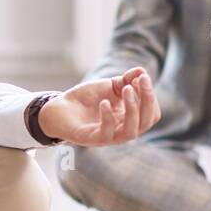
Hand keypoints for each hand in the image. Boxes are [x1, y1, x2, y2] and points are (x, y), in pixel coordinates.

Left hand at [39, 67, 160, 146]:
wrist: (59, 108)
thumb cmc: (86, 99)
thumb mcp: (109, 86)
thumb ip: (126, 80)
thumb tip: (142, 71)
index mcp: (129, 119)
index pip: (152, 114)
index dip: (150, 96)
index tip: (142, 78)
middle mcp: (122, 130)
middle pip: (146, 122)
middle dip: (147, 100)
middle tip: (140, 81)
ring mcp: (108, 136)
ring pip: (131, 132)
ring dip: (132, 110)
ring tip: (126, 89)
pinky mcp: (91, 139)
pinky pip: (107, 134)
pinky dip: (108, 117)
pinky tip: (104, 102)